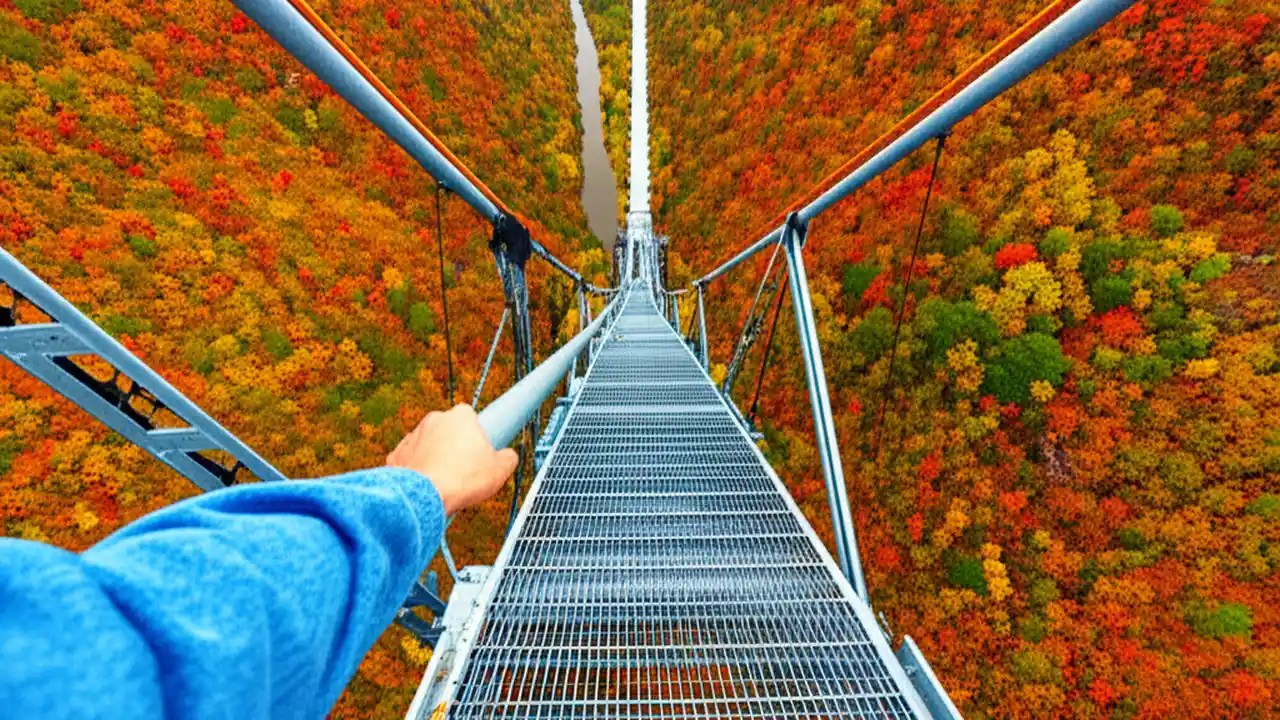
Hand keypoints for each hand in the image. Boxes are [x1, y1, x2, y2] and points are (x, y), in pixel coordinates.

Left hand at [386, 404, 518, 515]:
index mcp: (461, 416)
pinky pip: (411, 461)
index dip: (476, 437)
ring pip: (428, 445)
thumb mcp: (501, 470)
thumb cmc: (463, 480)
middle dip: (455, 446)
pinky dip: (418, 471)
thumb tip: (508, 456)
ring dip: (435, 458)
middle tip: (464, 470)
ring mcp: (413, 436)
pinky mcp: (396, 454)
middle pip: (449, 431)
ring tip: (445, 482)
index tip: (479, 454)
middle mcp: (434, 419)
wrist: (424, 496)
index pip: (471, 419)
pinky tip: (426, 486)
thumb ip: (509, 458)